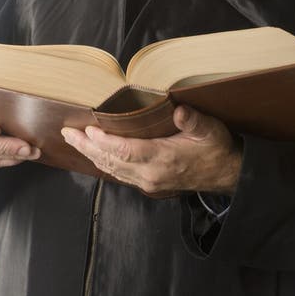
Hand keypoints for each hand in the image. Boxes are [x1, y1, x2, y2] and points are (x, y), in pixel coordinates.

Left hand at [61, 104, 242, 194]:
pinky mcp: (150, 184)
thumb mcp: (210, 130)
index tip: (88, 130)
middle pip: (111, 162)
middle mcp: (151, 175)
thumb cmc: (217, 149)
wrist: (226, 174)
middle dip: (87, 147)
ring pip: (112, 170)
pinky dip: (105, 163)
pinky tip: (96, 154)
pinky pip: (120, 174)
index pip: (125, 151)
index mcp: (163, 159)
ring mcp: (149, 182)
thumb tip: (179, 110)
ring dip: (92, 156)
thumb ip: (193, 121)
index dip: (104, 141)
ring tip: (75, 141)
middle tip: (68, 133)